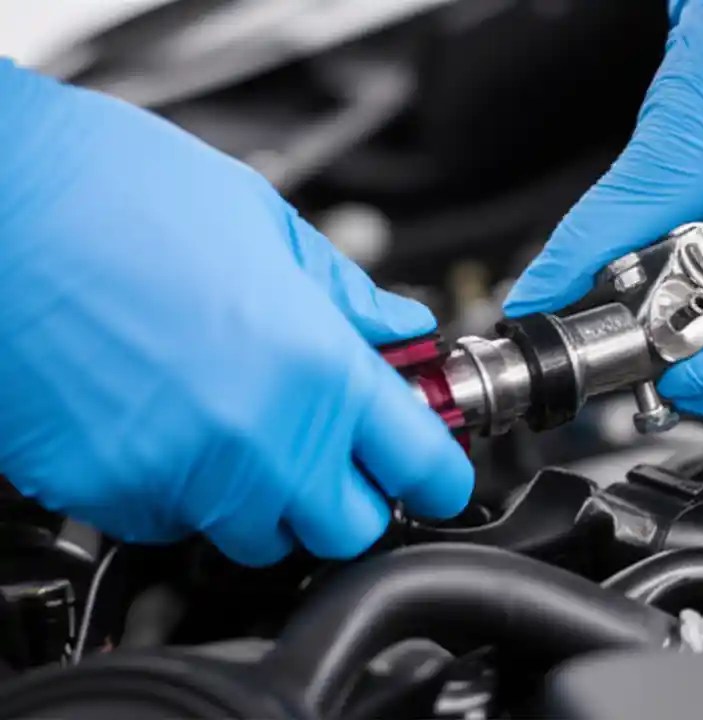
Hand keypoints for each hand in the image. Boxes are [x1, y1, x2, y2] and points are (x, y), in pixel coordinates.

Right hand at [0, 61, 471, 565]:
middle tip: (333, 446)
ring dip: (266, 498)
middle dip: (352, 495)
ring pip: (260, 537)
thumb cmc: (120, 192)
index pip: (423, 464)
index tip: (437, 471)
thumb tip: (400, 330)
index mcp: (318, 366)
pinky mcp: (109, 493)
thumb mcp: (266, 224)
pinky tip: (166, 422)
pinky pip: (173, 522)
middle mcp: (260, 437)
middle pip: (349, 528)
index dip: (442, 473)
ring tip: (235, 422)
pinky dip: (183, 490)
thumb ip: (345, 297)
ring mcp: (181, 476)